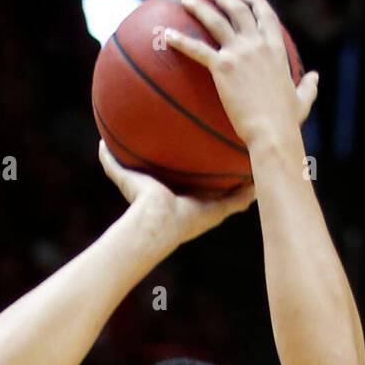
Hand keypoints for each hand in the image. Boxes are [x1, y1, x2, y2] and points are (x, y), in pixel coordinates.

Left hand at [98, 140, 254, 248]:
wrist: (155, 222)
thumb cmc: (140, 203)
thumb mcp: (125, 176)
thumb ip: (112, 160)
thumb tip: (100, 142)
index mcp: (182, 193)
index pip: (196, 174)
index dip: (204, 162)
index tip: (209, 147)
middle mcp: (200, 200)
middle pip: (219, 182)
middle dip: (229, 168)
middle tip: (241, 147)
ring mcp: (213, 207)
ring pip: (236, 189)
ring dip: (247, 175)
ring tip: (262, 158)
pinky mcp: (221, 211)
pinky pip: (242, 197)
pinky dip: (254, 187)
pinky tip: (264, 172)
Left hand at [165, 0, 318, 153]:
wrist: (272, 131)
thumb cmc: (287, 121)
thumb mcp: (303, 100)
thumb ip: (309, 86)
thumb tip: (316, 77)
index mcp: (275, 49)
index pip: (265, 16)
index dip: (255, 2)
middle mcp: (257, 44)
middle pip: (237, 10)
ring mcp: (239, 52)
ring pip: (216, 21)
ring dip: (200, 6)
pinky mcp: (222, 66)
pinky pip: (196, 49)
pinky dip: (180, 40)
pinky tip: (165, 34)